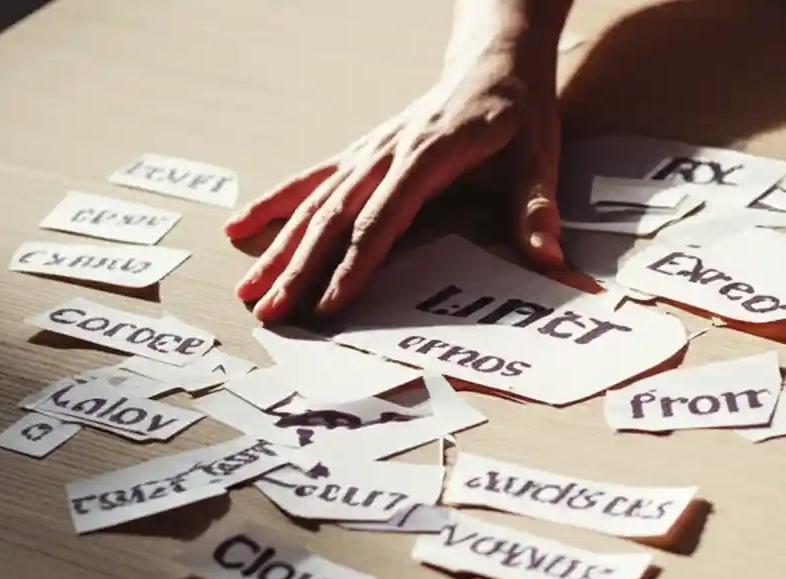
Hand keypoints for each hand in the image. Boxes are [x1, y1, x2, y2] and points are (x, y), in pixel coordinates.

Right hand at [225, 47, 563, 320]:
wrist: (494, 60)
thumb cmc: (516, 112)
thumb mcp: (537, 156)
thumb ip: (535, 207)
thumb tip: (547, 257)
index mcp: (429, 153)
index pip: (384, 216)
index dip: (356, 263)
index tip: (332, 304)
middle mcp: (388, 151)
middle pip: (334, 215)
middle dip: (300, 267)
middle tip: (271, 312)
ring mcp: (369, 152)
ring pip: (314, 203)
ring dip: (279, 248)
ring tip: (249, 290)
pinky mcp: (361, 154)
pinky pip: (310, 181)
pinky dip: (274, 204)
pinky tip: (239, 227)